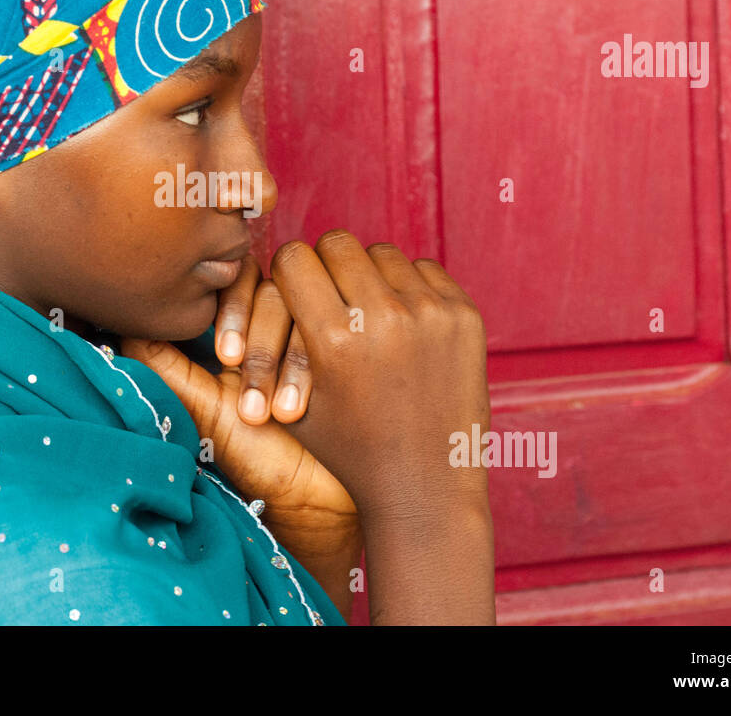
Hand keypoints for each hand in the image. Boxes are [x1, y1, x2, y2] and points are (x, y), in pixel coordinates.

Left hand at [120, 257, 361, 616]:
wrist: (311, 498)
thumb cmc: (253, 454)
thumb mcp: (201, 406)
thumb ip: (165, 363)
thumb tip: (126, 324)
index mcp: (246, 324)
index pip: (238, 277)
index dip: (232, 306)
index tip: (223, 354)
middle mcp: (285, 322)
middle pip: (275, 293)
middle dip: (259, 346)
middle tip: (248, 394)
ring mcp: (323, 335)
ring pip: (307, 312)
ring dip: (284, 365)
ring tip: (273, 416)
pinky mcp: (353, 351)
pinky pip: (339, 333)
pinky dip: (311, 372)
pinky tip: (300, 412)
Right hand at [266, 230, 491, 527]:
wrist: (426, 487)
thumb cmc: (349, 450)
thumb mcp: (289, 401)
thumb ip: (277, 334)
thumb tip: (266, 274)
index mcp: (332, 340)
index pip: (294, 257)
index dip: (290, 274)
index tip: (297, 292)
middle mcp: (382, 318)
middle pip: (338, 243)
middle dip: (328, 267)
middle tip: (331, 295)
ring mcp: (430, 314)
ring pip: (383, 253)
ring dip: (371, 276)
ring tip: (369, 313)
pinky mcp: (464, 316)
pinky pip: (425, 270)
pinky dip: (410, 290)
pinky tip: (405, 325)